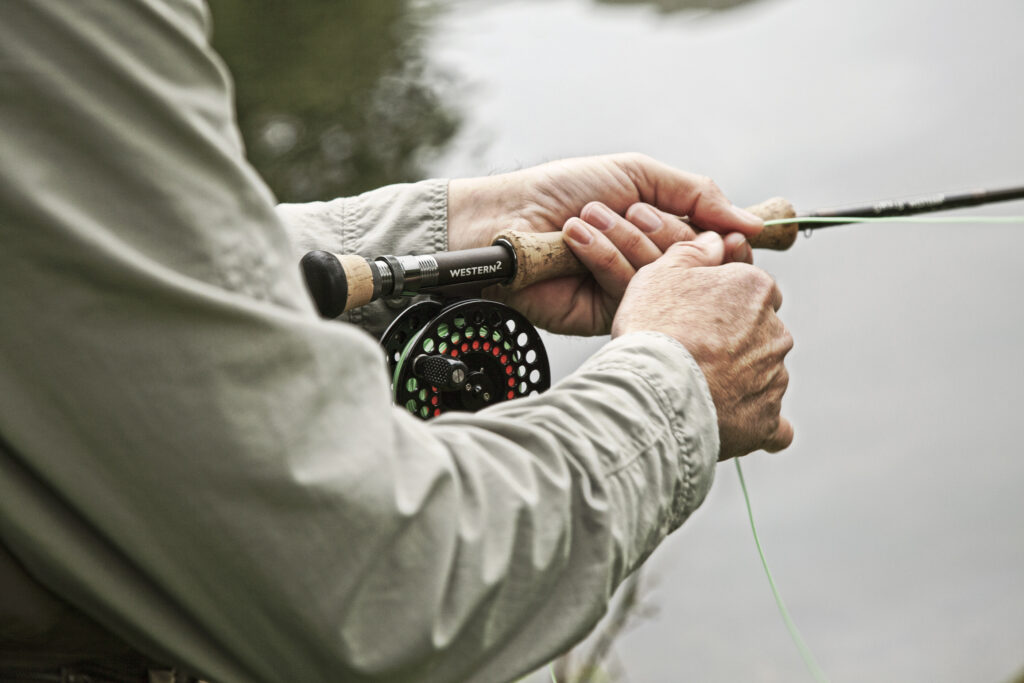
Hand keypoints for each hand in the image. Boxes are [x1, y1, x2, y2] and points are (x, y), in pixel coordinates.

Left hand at [448, 154, 762, 334]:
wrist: (506, 219)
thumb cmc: (563, 190)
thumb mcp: (637, 174)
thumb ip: (697, 193)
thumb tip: (755, 224)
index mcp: (666, 231)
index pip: (720, 244)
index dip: (729, 240)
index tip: (736, 237)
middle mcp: (655, 264)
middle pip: (701, 263)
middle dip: (670, 234)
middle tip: (632, 214)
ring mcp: (634, 292)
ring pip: (669, 278)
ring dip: (630, 241)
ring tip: (590, 216)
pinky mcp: (609, 314)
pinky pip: (632, 291)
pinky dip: (606, 258)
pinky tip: (576, 238)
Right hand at [612, 232, 793, 458]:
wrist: (654, 392)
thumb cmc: (654, 329)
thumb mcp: (660, 273)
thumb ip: (692, 252)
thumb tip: (717, 240)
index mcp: (755, 290)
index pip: (753, 288)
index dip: (724, 300)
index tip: (699, 313)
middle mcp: (775, 332)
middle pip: (761, 331)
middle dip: (735, 340)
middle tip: (694, 350)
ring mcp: (774, 378)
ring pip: (763, 374)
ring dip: (740, 379)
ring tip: (698, 388)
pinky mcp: (766, 420)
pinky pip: (772, 424)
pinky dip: (756, 421)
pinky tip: (737, 422)